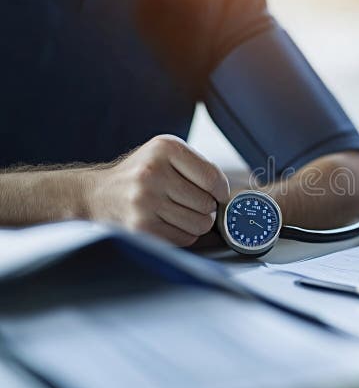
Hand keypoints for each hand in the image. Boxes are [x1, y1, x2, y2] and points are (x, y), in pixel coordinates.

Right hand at [86, 135, 229, 245]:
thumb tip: (232, 197)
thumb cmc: (141, 175)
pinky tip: (167, 223)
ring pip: (199, 224)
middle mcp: (153, 173)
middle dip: (206, 208)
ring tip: (179, 212)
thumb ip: (200, 169)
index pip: (214, 178)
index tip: (216, 194)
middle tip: (189, 203)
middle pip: (208, 204)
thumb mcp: (166, 155)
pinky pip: (184, 239)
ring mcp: (145, 202)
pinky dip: (182, 234)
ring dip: (196, 223)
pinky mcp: (141, 227)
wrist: (97, 195)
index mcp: (165, 148)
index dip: (221, 191)